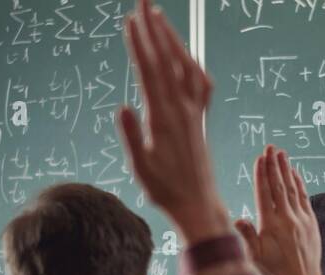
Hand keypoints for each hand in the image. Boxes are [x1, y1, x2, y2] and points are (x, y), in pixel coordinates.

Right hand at [118, 0, 227, 242]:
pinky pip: (200, 83)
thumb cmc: (165, 189)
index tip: (130, 21)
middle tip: (143, 2)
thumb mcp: (141, 168)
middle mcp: (183, 109)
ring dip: (173, 39)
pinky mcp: (201, 118)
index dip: (141, 45)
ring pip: (185, 65)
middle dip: (154, 29)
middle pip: (168, 60)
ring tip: (158, 16)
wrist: (199, 203)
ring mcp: (195, 112)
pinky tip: (184, 55)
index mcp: (164, 118)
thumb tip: (123, 107)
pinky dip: (191, 63)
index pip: (150, 72)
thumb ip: (132, 137)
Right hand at [233, 146, 322, 274]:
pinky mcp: (310, 221)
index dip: (261, 174)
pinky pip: (304, 198)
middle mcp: (286, 219)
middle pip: (279, 186)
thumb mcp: (255, 257)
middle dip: (274, 165)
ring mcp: (300, 219)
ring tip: (281, 153)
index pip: (264, 194)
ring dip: (286, 169)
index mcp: (270, 225)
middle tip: (270, 147)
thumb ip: (247, 236)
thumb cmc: (275, 270)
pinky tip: (294, 172)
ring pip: (292, 189)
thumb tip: (237, 219)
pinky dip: (299, 183)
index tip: (259, 158)